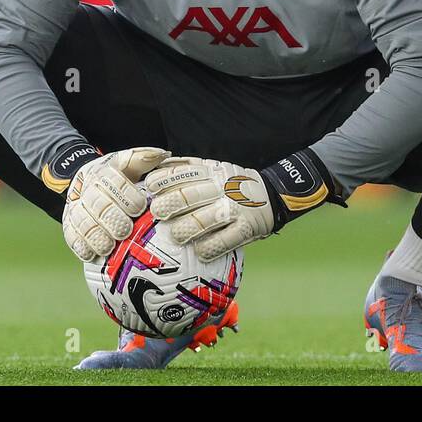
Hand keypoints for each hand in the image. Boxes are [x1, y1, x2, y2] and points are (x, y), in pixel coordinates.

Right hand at [60, 146, 170, 261]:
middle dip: (112, 218)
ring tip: (109, 247)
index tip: (140, 207)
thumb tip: (163, 153)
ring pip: (83, 222)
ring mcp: (76, 209)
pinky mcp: (69, 226)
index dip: (127, 195)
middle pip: (98, 205)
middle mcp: (87, 191)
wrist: (84, 182)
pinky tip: (91, 255)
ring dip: (96, 236)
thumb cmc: (115, 176)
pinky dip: (81, 247)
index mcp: (103, 173)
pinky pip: (71, 237)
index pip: (113, 182)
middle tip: (125, 230)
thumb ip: (144, 158)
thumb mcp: (128, 163)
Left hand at [144, 158, 276, 262]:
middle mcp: (221, 187)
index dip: (163, 179)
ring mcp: (234, 208)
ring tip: (176, 236)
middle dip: (170, 204)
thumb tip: (151, 170)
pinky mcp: (246, 228)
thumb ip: (187, 169)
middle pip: (189, 195)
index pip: (182, 171)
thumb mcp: (212, 169)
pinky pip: (225, 240)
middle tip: (158, 212)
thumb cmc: (231, 185)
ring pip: (205, 219)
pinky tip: (199, 252)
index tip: (149, 188)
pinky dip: (210, 247)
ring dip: (187, 228)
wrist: (271, 195)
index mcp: (210, 171)